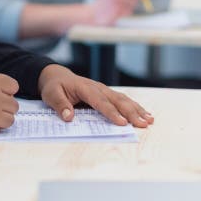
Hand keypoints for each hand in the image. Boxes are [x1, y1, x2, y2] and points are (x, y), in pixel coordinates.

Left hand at [38, 64, 152, 126]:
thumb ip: (60, 105)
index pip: (100, 102)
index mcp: (84, 88)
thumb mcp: (51, 95)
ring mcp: (103, 90)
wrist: (57, 76)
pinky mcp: (106, 94)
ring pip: (123, 99)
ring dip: (137, 110)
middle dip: (131, 113)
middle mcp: (97, 88)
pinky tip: (145, 114)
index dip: (112, 113)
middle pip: (117, 100)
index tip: (122, 123)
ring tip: (150, 120)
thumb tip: (69, 117)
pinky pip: (122, 99)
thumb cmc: (54, 87)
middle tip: (143, 124)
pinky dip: (134, 107)